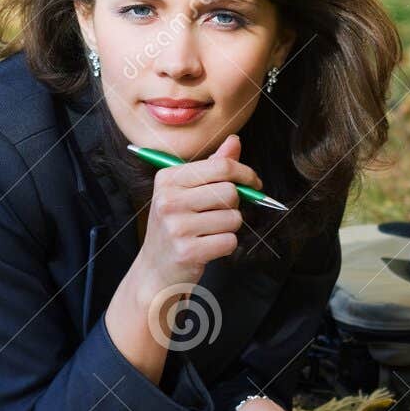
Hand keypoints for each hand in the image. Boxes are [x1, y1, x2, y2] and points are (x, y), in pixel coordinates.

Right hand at [131, 133, 262, 291]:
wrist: (155, 269)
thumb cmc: (175, 226)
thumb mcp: (186, 192)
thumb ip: (212, 166)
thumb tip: (234, 142)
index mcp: (168, 179)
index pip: (221, 166)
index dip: (245, 173)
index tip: (254, 182)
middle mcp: (169, 200)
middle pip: (230, 192)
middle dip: (234, 204)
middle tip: (219, 214)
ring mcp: (176, 227)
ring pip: (233, 218)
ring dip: (229, 227)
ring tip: (209, 232)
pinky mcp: (187, 251)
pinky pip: (229, 241)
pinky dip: (225, 245)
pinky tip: (208, 247)